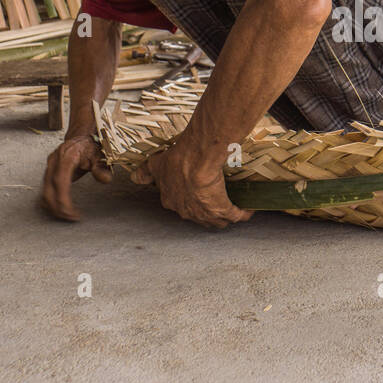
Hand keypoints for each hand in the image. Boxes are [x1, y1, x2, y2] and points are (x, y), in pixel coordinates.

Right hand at [41, 135, 111, 221]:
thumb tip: (104, 180)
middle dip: (57, 207)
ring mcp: (49, 166)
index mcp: (66, 157)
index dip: (63, 199)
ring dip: (53, 206)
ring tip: (68, 215)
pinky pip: (46, 189)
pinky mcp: (49, 171)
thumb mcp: (100, 155)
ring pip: (45, 191)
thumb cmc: (92, 146)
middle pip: (48, 189)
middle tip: (70, 218)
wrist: (83, 136)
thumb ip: (102, 168)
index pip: (60, 181)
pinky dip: (51, 201)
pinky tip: (60, 208)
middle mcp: (54, 161)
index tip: (70, 212)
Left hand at [131, 145, 252, 228]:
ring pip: (217, 222)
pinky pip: (235, 216)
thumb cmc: (176, 160)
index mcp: (171, 201)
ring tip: (233, 210)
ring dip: (225, 217)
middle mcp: (187, 212)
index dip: (188, 202)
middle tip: (216, 203)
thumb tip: (135, 178)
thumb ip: (145, 172)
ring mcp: (205, 214)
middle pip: (199, 217)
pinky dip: (242, 214)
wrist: (195, 161)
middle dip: (207, 213)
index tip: (197, 195)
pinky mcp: (222, 210)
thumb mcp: (156, 164)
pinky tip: (248, 210)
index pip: (180, 206)